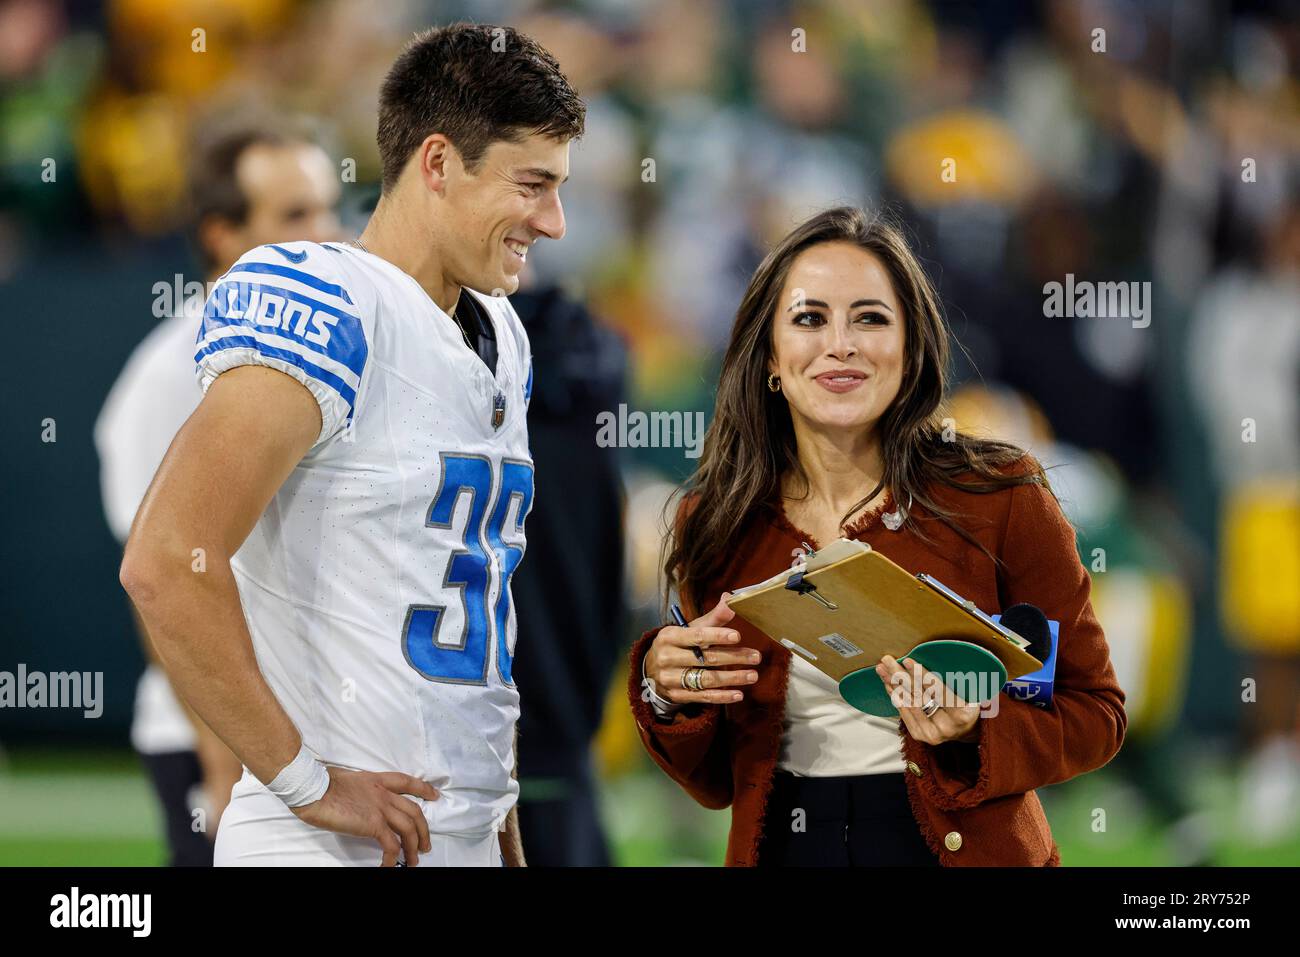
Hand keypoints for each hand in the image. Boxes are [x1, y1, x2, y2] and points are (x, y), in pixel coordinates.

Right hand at [291, 767, 439, 865]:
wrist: (314, 790)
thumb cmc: (323, 784)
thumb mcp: (348, 780)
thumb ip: (360, 790)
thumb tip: (359, 800)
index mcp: (378, 780)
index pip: (408, 782)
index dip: (424, 789)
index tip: (435, 795)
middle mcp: (384, 793)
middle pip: (414, 811)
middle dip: (423, 830)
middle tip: (425, 845)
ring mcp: (380, 808)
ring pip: (408, 829)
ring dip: (414, 846)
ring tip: (414, 860)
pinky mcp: (373, 824)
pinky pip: (391, 845)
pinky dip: (394, 857)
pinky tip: (390, 866)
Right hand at [644, 593, 760, 704]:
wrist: (652, 668)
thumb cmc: (678, 645)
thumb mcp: (690, 629)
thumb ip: (713, 617)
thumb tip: (731, 599)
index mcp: (669, 636)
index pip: (697, 636)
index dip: (718, 636)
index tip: (738, 636)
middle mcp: (667, 657)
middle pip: (705, 659)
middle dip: (734, 657)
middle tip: (756, 656)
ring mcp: (670, 679)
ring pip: (706, 679)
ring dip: (732, 678)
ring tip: (752, 675)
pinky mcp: (676, 695)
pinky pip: (703, 696)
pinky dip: (722, 696)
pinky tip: (738, 693)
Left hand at [876, 655, 981, 744]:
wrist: (967, 730)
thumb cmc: (969, 706)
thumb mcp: (971, 692)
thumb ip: (957, 680)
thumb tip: (934, 656)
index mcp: (962, 714)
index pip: (938, 691)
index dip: (921, 675)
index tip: (907, 661)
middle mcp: (946, 727)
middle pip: (919, 696)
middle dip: (900, 676)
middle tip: (888, 660)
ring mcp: (932, 733)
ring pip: (908, 703)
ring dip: (893, 684)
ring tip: (883, 670)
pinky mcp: (920, 735)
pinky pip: (904, 712)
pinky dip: (895, 696)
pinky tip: (889, 684)